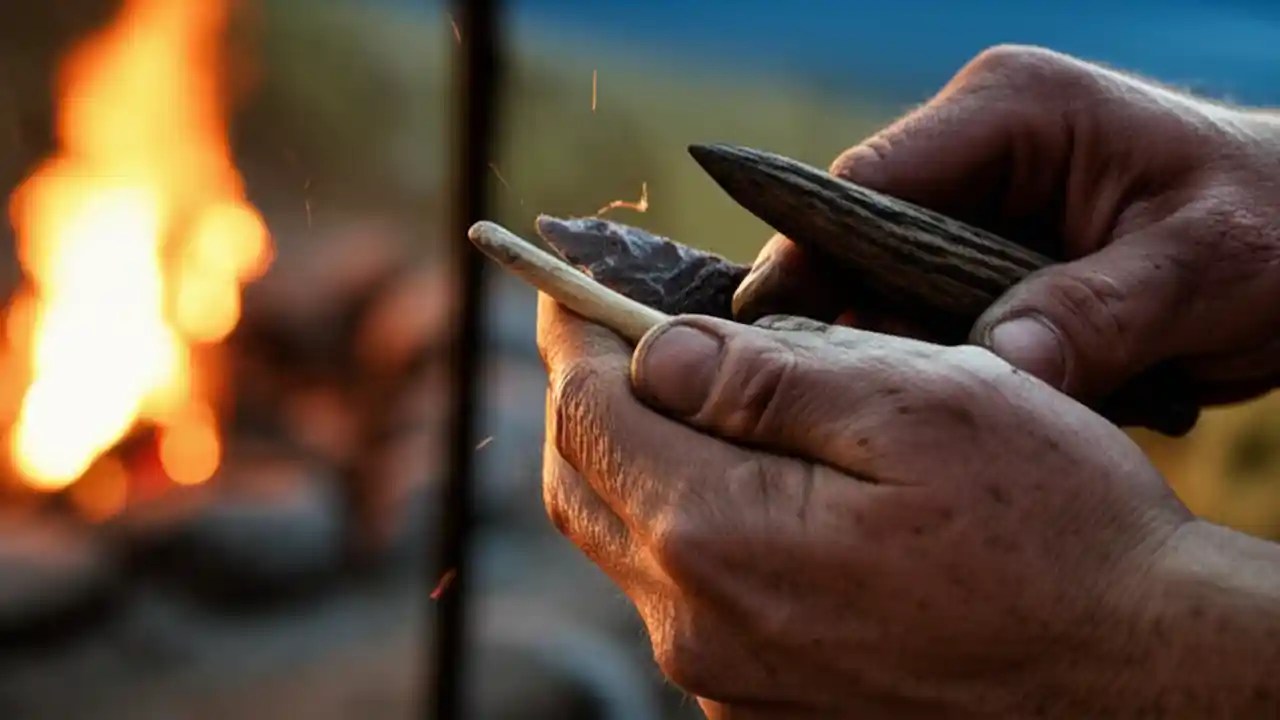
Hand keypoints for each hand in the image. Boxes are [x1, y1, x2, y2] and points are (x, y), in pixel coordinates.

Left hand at [537, 295, 1279, 716]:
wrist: (1131, 677)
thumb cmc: (1050, 530)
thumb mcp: (920, 408)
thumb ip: (765, 381)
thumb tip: (657, 353)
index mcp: (718, 535)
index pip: (586, 412)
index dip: (570, 333)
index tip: (570, 282)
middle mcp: (697, 624)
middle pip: (583, 481)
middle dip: (585, 393)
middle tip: (611, 329)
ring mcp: (724, 678)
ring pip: (627, 540)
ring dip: (634, 458)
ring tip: (685, 394)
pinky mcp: (760, 702)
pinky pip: (681, 597)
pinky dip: (683, 523)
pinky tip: (742, 483)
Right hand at [734, 45, 1279, 408]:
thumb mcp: (1206, 266)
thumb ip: (1101, 313)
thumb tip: (1004, 370)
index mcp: (1010, 108)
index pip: (868, 183)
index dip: (811, 261)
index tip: (775, 338)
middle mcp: (979, 147)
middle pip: (860, 238)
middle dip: (848, 317)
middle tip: (823, 403)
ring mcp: (981, 202)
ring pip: (890, 283)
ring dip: (896, 348)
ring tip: (885, 418)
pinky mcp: (992, 255)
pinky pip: (932, 310)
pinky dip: (936, 358)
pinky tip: (936, 408)